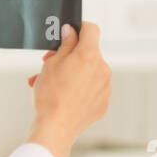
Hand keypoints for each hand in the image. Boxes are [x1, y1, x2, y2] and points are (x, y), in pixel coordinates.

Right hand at [26, 21, 111, 156]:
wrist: (55, 127)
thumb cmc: (51, 96)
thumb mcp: (52, 64)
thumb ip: (65, 44)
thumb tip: (70, 31)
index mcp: (89, 55)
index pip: (91, 29)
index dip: (79, 29)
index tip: (69, 34)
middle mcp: (102, 69)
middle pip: (88, 54)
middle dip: (70, 57)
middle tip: (51, 65)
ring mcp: (105, 87)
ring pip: (89, 73)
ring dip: (74, 75)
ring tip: (54, 86)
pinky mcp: (103, 103)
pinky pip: (92, 90)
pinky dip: (80, 91)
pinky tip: (65, 98)